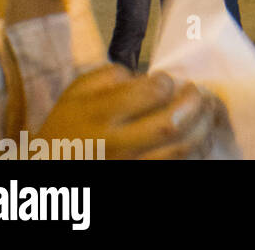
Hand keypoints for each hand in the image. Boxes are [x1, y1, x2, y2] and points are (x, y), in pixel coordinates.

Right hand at [36, 64, 230, 159]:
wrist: (49, 168)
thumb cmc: (68, 124)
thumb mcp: (78, 90)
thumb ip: (111, 74)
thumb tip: (146, 77)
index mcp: (101, 114)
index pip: (151, 93)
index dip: (167, 82)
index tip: (166, 81)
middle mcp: (116, 145)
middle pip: (172, 124)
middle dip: (195, 102)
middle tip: (197, 92)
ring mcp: (129, 168)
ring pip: (181, 151)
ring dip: (203, 128)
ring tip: (205, 113)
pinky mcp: (139, 180)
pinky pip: (177, 168)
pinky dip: (196, 153)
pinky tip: (197, 138)